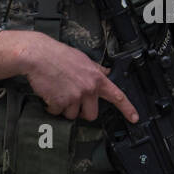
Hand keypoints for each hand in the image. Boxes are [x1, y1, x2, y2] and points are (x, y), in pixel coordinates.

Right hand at [11, 32, 138, 122]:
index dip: (128, 109)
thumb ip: (96, 69)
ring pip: (72, 115)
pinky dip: (52, 107)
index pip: (117, 96)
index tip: (134, 118)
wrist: (38, 55)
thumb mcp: (83, 59)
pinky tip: (49, 94)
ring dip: (65, 109)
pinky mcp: (60, 102)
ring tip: (59, 93)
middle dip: (82, 112)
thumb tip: (107, 72)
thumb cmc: (58, 55)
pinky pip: (57, 113)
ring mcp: (74, 97)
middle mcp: (88, 89)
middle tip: (74, 103)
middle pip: (92, 115)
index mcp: (96, 78)